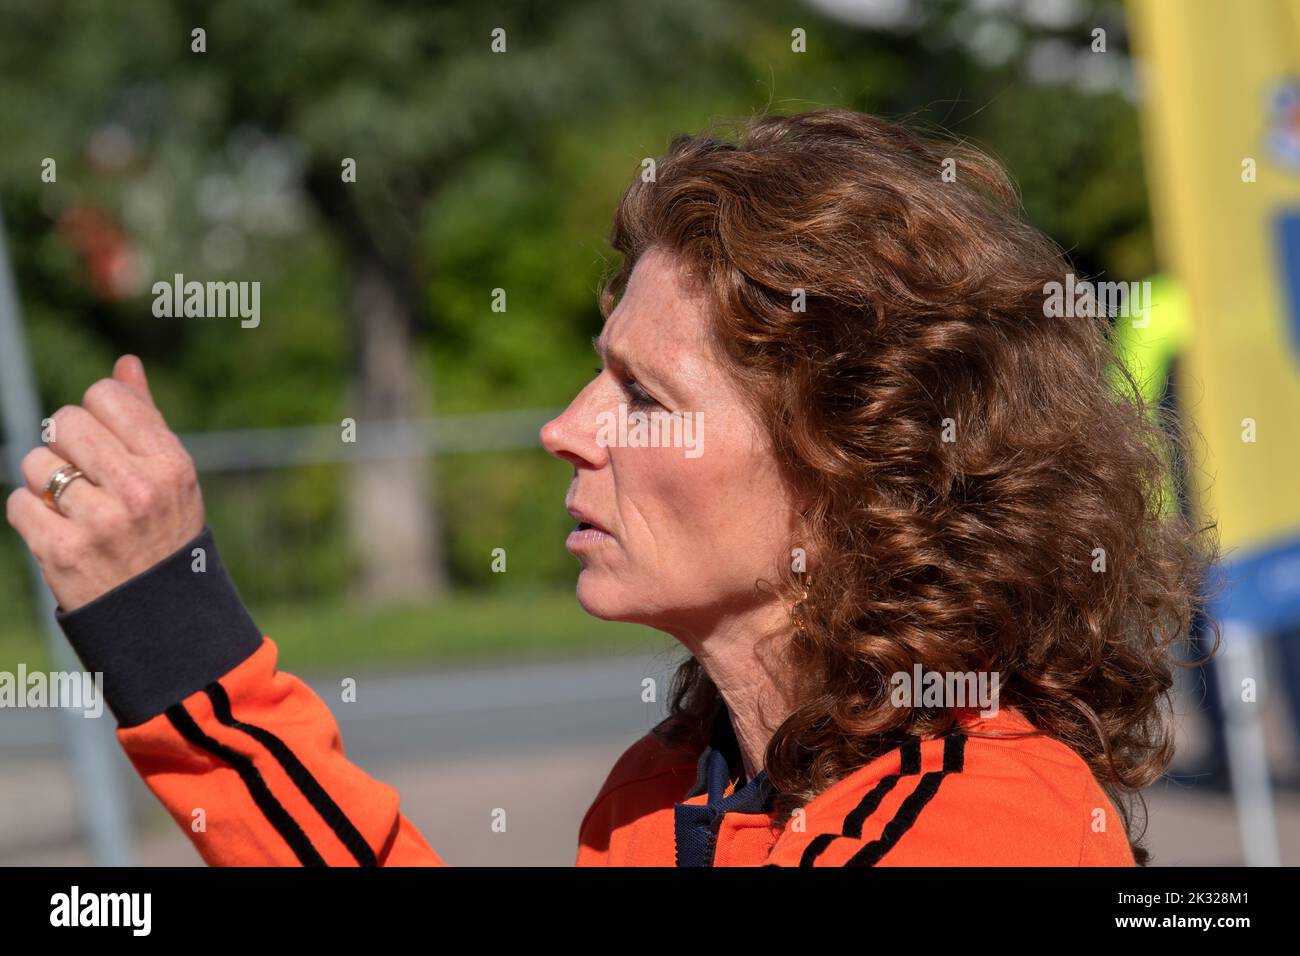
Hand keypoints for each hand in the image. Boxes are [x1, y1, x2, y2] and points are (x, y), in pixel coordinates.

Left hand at [6, 355, 204, 611]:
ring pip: (36, 462)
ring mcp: (99, 522)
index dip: (96, 414)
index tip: (106, 442)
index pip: (105, 395)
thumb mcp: (171, 476)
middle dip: (66, 443)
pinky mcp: (62, 551)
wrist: (161, 616)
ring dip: (46, 482)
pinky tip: (60, 531)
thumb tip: (125, 363)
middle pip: (64, 422)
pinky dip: (32, 515)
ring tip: (75, 506)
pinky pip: (19, 503)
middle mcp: (138, 489)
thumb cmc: (164, 532)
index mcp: (170, 463)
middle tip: (85, 473)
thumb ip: (146, 417)